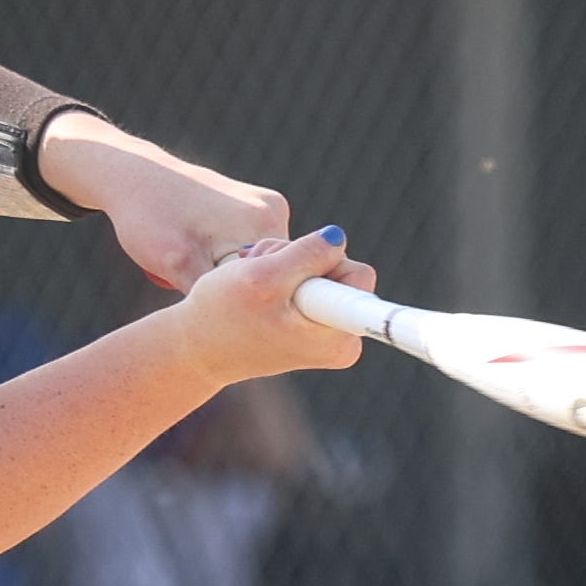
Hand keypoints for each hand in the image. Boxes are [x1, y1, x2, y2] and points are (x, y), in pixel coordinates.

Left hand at [36, 113, 288, 289]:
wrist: (135, 176)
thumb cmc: (149, 216)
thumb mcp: (177, 263)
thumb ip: (215, 293)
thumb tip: (243, 323)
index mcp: (264, 223)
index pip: (277, 284)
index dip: (249, 303)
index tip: (214, 308)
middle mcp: (273, 213)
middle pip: (267, 275)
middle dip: (235, 287)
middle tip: (190, 282)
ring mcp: (266, 209)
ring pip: (255, 265)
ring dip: (225, 276)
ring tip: (189, 265)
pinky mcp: (254, 210)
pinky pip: (247, 250)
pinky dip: (223, 259)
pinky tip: (195, 251)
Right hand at [172, 230, 375, 387]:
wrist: (197, 347)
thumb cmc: (221, 318)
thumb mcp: (260, 279)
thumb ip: (304, 254)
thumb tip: (337, 238)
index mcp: (335, 337)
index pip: (358, 278)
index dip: (353, 273)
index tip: (387, 304)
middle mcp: (341, 337)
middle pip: (343, 266)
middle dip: (303, 260)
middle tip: (266, 276)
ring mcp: (329, 329)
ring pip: (324, 267)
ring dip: (288, 264)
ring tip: (257, 285)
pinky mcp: (317, 319)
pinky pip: (312, 275)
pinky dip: (285, 272)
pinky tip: (261, 288)